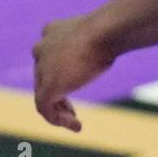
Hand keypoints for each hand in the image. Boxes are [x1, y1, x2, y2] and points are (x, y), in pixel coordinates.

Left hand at [32, 15, 115, 131]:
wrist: (104, 30)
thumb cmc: (112, 29)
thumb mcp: (102, 34)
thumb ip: (98, 42)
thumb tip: (116, 41)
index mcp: (52, 32)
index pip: (49, 57)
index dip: (61, 74)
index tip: (76, 84)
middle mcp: (42, 48)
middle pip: (44, 78)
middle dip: (58, 97)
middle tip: (72, 112)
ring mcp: (42, 67)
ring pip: (42, 94)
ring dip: (58, 112)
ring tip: (75, 125)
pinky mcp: (48, 84)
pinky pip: (44, 107)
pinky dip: (57, 120)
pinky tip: (76, 126)